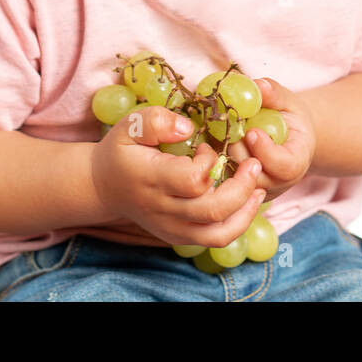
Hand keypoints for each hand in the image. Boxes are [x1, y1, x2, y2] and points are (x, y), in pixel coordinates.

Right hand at [90, 105, 266, 247]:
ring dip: (246, 211)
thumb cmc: (121, 151)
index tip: (208, 147)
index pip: (192, 180)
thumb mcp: (128, 126)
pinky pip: (215, 240)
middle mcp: (163, 209)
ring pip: (218, 233)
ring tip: (258, 188)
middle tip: (254, 164)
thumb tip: (188, 128)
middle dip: (242, 188)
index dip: (209, 163)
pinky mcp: (179, 237)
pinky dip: (238, 225)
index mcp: (151, 180)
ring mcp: (171, 228)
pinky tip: (247, 203)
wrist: (104, 186)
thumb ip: (156, 121)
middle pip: (212, 210)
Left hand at [226, 77, 315, 200]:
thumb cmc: (290, 119)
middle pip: (253, 175)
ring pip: (234, 178)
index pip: (284, 167)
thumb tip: (257, 85)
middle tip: (229, 126)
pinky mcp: (239, 192)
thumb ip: (275, 94)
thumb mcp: (288, 102)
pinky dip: (215, 160)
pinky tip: (216, 141)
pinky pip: (223, 180)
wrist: (287, 138)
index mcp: (297, 162)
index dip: (266, 151)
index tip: (252, 131)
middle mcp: (278, 182)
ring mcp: (258, 190)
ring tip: (223, 131)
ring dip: (224, 153)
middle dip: (238, 148)